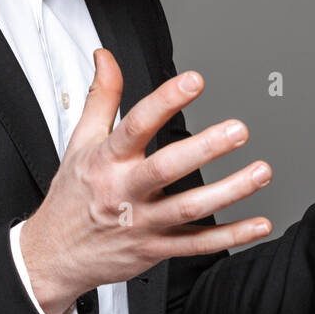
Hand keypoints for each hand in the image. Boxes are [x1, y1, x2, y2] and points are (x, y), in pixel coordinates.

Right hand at [21, 48, 273, 313]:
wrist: (54, 256)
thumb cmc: (71, 197)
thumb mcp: (79, 142)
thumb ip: (101, 97)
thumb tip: (106, 57)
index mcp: (106, 160)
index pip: (136, 125)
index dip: (165, 101)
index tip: (193, 81)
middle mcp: (125, 191)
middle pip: (166, 168)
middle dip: (205, 148)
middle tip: (238, 129)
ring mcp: (142, 223)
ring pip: (190, 208)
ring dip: (230, 191)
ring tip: (260, 171)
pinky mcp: (156, 250)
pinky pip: (198, 245)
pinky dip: (231, 236)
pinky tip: (258, 224)